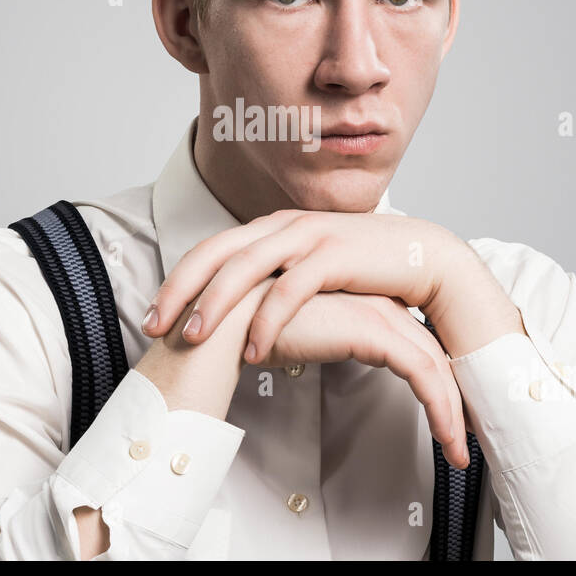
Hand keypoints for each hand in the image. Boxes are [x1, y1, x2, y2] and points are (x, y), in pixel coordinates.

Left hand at [140, 209, 522, 361]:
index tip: (152, 316)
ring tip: (191, 339)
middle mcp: (282, 226)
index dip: (177, 282)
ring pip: (245, 268)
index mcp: (270, 229)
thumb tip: (241, 310)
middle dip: (179, 291)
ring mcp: (307, 236)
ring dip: (214, 304)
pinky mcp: (334, 254)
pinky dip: (267, 319)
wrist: (423, 256)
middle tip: (153, 326)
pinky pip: (290, 289)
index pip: (210, 251)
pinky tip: (253, 349)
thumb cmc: (363, 269)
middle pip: (215, 255)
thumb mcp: (308, 271)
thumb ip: (274, 280)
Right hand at [258, 286, 472, 469]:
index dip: (437, 379)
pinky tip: (444, 439)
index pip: (416, 340)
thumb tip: (342, 359)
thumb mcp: (308, 333)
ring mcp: (378, 311)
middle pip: (433, 352)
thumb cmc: (256, 330)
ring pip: (435, 365)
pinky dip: (440, 407)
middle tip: (463, 440)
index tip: (446, 416)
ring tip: (459, 453)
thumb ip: (332, 337)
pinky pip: (422, 372)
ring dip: (452, 411)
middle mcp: (378, 300)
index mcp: (366, 296)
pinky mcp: (372, 330)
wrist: (230, 323)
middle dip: (454, 399)